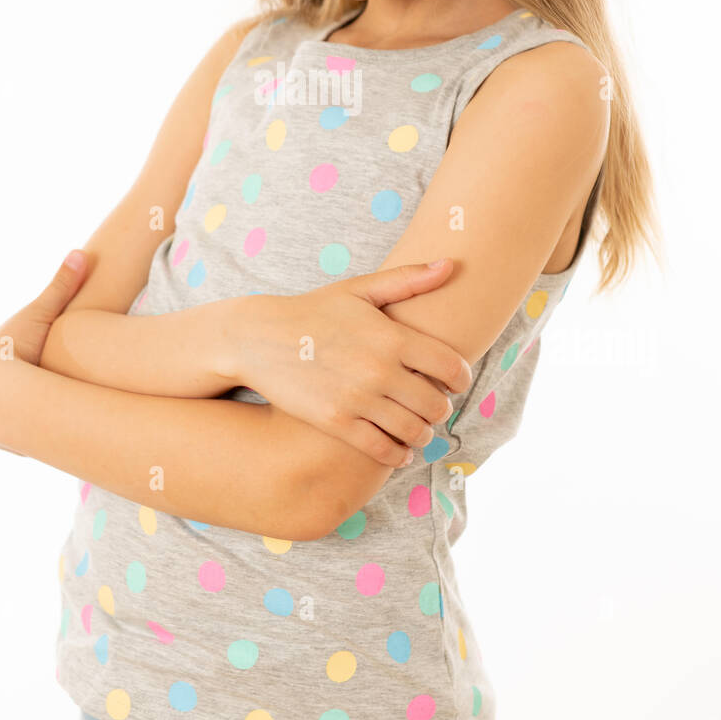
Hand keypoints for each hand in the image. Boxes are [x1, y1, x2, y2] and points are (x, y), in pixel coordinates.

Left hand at [0, 250, 89, 451]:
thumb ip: (62, 287)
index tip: (44, 356)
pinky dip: (27, 435)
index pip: (13, 358)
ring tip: (49, 417)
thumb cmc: (18, 347)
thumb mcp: (44, 313)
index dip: (30, 355)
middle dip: (25, 389)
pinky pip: (15, 438)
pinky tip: (43, 433)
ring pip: (10, 417)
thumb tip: (81, 250)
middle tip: (49, 389)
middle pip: (11, 390)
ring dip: (25, 417)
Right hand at [226, 259, 473, 466]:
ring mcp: (358, 399)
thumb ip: (408, 279)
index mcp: (392, 337)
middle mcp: (379, 370)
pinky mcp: (336, 423)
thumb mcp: (359, 289)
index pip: (452, 367)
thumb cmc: (314, 311)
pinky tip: (399, 450)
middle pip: (436, 404)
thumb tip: (451, 265)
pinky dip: (398, 454)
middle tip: (434, 406)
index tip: (456, 382)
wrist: (258, 338)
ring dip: (423, 433)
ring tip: (419, 428)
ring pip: (414, 431)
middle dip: (441, 407)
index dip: (462, 379)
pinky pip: (382, 449)